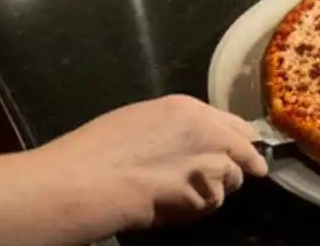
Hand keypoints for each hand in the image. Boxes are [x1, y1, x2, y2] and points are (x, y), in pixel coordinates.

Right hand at [35, 94, 267, 229]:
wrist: (76, 182)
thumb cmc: (93, 153)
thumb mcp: (138, 122)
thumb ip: (176, 129)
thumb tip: (194, 143)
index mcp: (186, 108)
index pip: (235, 125)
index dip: (239, 143)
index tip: (242, 154)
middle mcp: (203, 130)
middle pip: (243, 152)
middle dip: (237, 168)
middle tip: (224, 181)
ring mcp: (204, 163)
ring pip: (229, 182)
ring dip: (212, 193)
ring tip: (181, 197)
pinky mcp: (197, 194)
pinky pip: (209, 206)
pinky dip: (195, 211)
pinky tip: (171, 208)